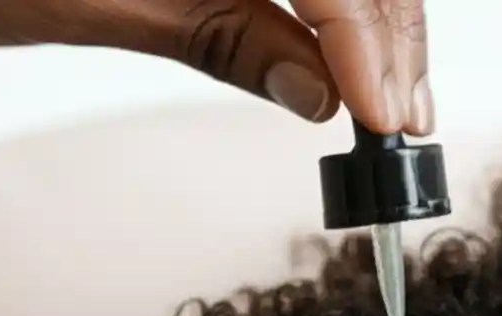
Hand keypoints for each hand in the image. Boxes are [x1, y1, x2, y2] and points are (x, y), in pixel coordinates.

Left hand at [0, 0, 433, 134]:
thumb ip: (221, 36)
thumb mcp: (98, 5)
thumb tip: (318, 92)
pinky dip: (328, 11)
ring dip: (373, 23)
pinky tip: (341, 60)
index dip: (367, 37)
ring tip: (388, 102)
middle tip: (403, 119)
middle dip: (388, 34)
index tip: (385, 113)